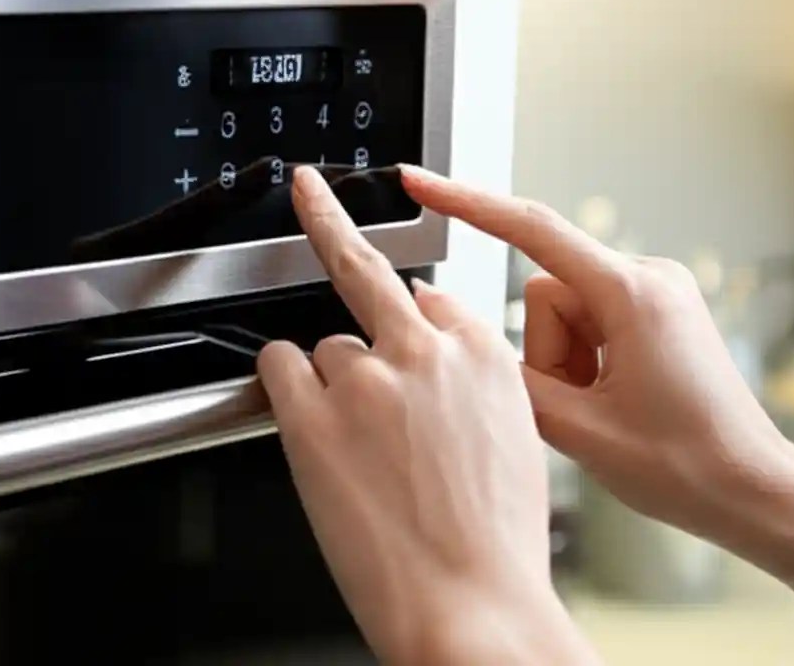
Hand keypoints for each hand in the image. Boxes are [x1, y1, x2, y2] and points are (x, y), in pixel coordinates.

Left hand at [257, 167, 592, 664]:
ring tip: (359, 453)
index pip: (433, 301)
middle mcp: (425, 351)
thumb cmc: (495, 544)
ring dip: (331, 385)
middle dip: (330, 216)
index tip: (394, 294)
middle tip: (306, 186)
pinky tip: (307, 424)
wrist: (471, 607)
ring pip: (327, 348)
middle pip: (367, 269)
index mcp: (485, 355)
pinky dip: (283, 386)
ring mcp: (365, 377)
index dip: (411, 319)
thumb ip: (472, 383)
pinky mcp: (312, 415)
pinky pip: (279, 366)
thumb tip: (436, 348)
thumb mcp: (513, 443)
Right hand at [401, 166, 793, 536]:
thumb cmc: (686, 467)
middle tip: (582, 407)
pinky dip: (586, 362)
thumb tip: (462, 340)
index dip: (465, 203)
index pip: (530, 230)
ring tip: (606, 409)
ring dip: (566, 363)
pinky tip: (619, 401)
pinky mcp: (659, 314)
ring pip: (564, 313)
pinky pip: (591, 322)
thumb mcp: (575, 431)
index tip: (421, 183)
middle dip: (545, 352)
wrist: (753, 492)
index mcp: (632, 295)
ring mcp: (658, 294)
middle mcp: (649, 279)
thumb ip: (507, 376)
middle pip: (545, 294)